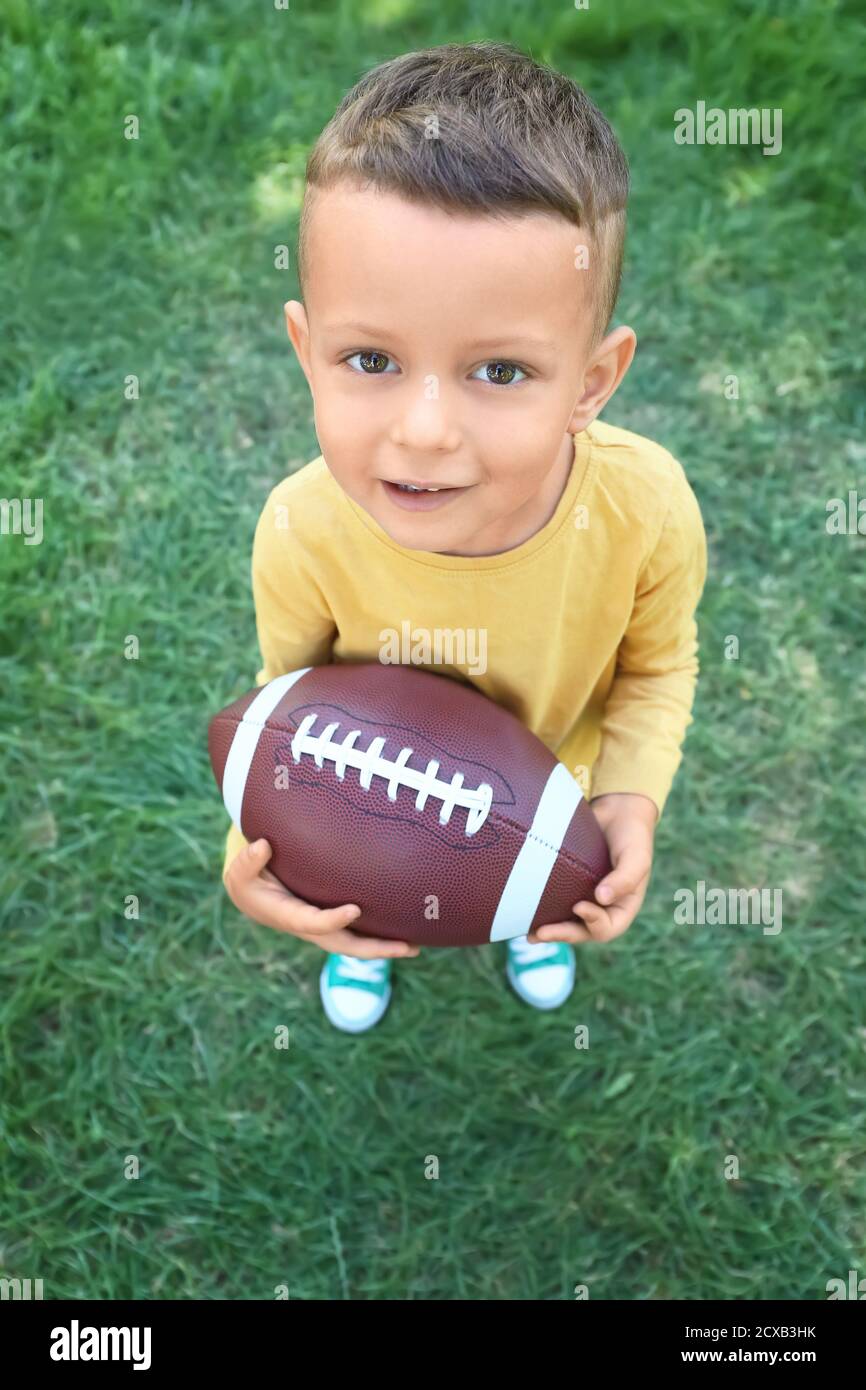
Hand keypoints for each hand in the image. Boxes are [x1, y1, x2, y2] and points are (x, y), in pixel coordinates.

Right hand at [223, 838, 420, 958]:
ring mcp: (323, 926)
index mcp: (287, 916)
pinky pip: (358, 931)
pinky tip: (405, 931)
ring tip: (416, 946)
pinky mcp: (331, 920)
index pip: (312, 923)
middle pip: (344, 944)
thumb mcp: (239, 870)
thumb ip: (247, 862)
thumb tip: (263, 847)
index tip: (354, 910)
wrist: (252, 892)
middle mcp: (310, 927)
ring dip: (384, 947)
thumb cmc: (248, 877)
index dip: (332, 920)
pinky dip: (379, 934)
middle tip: (407, 947)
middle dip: (374, 949)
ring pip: (355, 942)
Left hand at [526, 792, 656, 944]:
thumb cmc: (632, 836)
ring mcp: (584, 898)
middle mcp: (602, 908)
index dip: (593, 923)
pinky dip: (541, 910)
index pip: (608, 928)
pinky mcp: (568, 886)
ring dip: (549, 930)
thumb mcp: (636, 857)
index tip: (579, 906)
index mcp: (622, 908)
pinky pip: (555, 903)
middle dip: (562, 934)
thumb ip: (624, 879)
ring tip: (529, 933)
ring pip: (566, 922)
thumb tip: (600, 899)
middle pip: (582, 932)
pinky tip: (524, 911)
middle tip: (541, 933)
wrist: (617, 812)